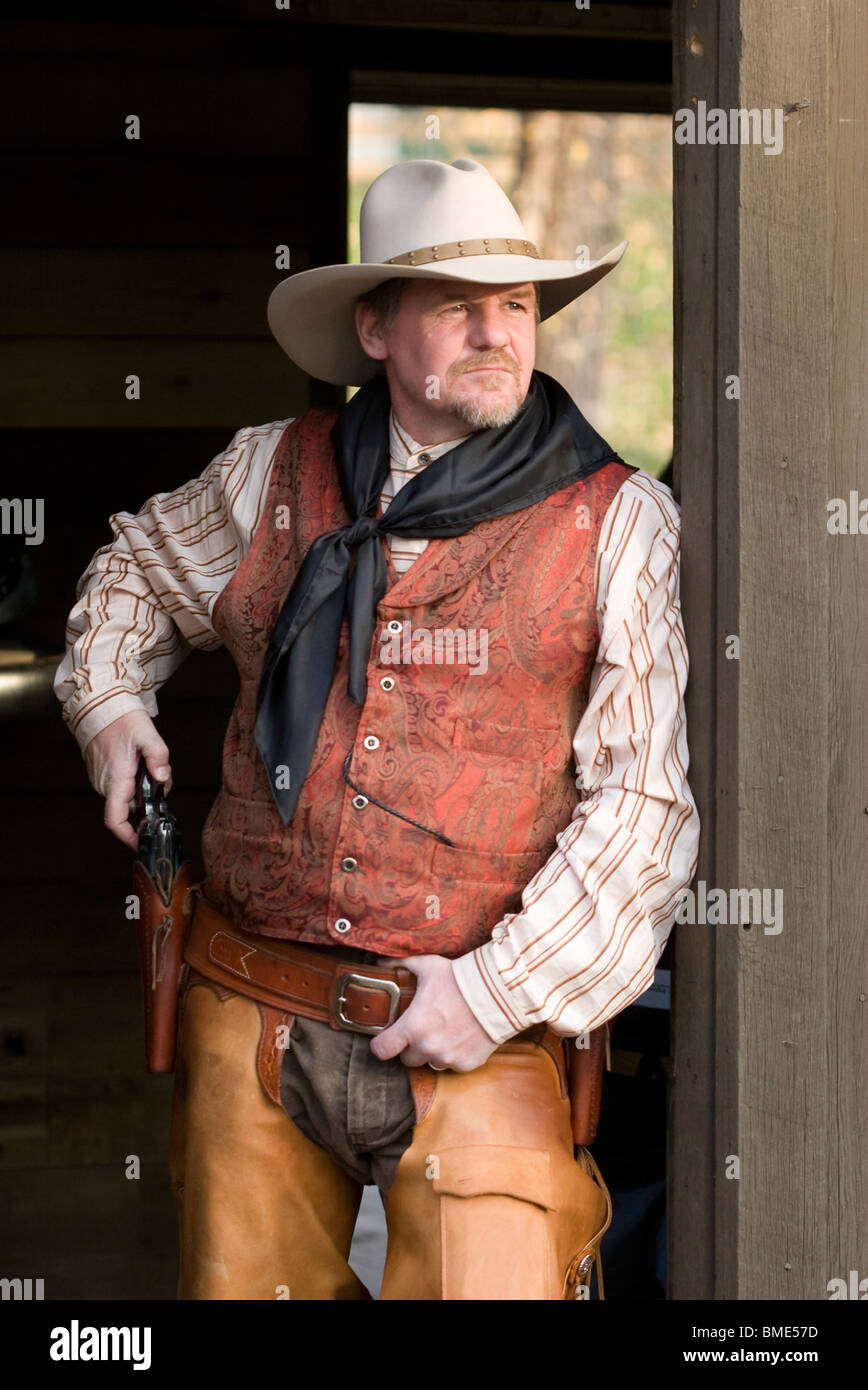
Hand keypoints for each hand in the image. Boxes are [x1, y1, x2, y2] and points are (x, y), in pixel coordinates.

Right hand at [83, 710, 171, 850]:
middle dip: (149, 802)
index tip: (144, 843)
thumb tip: (163, 778)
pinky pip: (120, 787)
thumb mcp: (146, 734)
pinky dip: (134, 782)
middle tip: (162, 781)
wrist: (99, 704)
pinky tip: (140, 763)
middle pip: (130, 808)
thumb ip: (158, 757)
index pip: (116, 820)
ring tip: (151, 766)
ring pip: (126, 797)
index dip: (129, 837)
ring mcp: (101, 779)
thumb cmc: (121, 718)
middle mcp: (105, 783)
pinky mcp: (101, 773)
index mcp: (116, 779)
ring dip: (142, 790)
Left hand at [369, 954, 498, 1071]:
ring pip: (431, 1063)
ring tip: (444, 1031)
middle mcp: (429, 1047)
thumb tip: (381, 963)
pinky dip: (455, 1055)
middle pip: (407, 1060)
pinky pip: (454, 1065)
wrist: (498, 992)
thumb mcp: (428, 966)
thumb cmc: (459, 978)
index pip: (382, 1050)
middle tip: (420, 1030)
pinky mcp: (468, 1064)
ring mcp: (449, 1058)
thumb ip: (401, 965)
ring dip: (433, 1052)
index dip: (380, 1045)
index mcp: (413, 1026)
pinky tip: (462, 1036)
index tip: (384, 1039)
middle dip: (410, 1047)